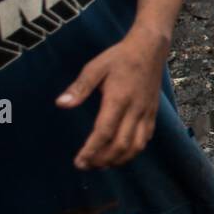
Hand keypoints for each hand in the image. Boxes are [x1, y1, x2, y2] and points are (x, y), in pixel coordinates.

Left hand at [57, 25, 169, 169]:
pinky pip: (145, 138)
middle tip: (87, 166)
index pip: (104, 132)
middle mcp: (135, 109)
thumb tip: (61, 104)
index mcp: (118, 99)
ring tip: (102, 165)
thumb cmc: (119, 57)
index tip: (79, 161)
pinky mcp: (153, 113)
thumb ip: (79, 88)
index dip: (91, 150)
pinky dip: (133, 151)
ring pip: (136, 146)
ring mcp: (146, 113)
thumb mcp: (95, 67)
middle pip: (120, 145)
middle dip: (102, 159)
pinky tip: (121, 153)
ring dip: (119, 160)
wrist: (150, 48)